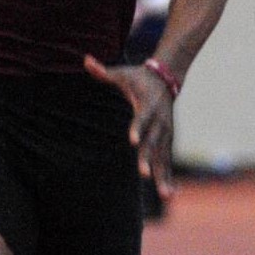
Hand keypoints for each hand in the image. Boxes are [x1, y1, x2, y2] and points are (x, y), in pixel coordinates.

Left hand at [84, 55, 175, 199]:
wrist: (166, 77)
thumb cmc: (137, 77)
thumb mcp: (121, 73)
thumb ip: (103, 72)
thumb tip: (85, 60)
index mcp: (147, 105)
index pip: (142, 119)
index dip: (137, 129)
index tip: (132, 141)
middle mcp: (160, 122)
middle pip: (153, 142)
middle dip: (149, 159)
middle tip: (144, 174)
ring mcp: (165, 133)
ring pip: (164, 157)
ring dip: (164, 176)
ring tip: (165, 195)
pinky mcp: (167, 140)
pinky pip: (167, 161)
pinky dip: (168, 177)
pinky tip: (169, 194)